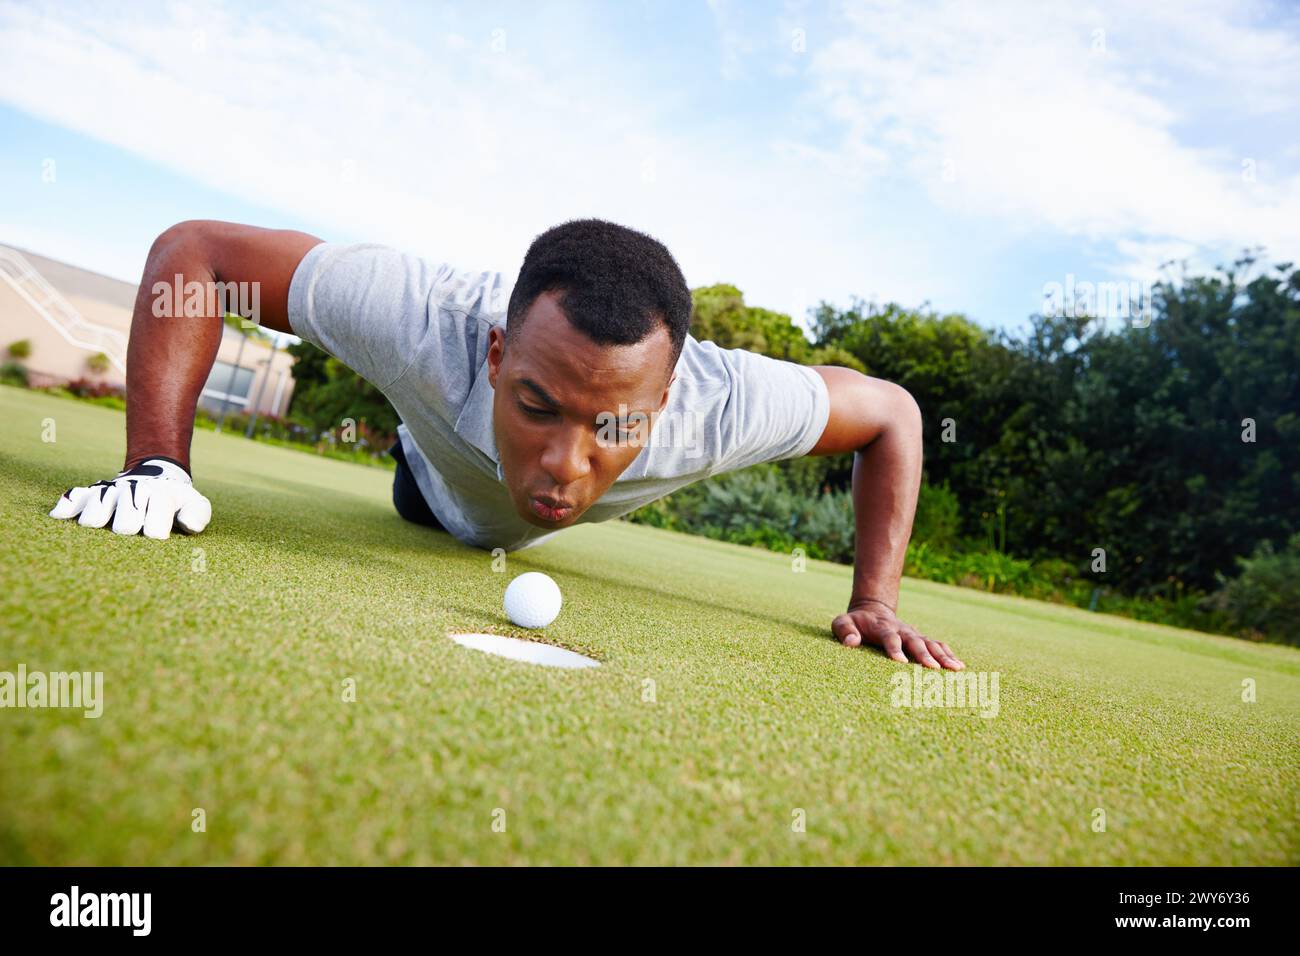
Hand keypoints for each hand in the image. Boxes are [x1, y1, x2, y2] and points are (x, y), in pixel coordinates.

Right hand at [49, 457, 211, 539]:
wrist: (157, 476)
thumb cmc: (176, 501)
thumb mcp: (195, 504)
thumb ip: (198, 514)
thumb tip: (186, 524)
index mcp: (159, 497)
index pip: (154, 530)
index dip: (155, 536)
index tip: (157, 535)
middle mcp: (133, 492)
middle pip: (124, 527)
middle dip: (130, 533)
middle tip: (134, 528)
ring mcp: (110, 492)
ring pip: (96, 516)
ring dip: (99, 526)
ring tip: (107, 527)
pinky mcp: (91, 493)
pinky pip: (74, 498)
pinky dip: (66, 508)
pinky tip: (59, 518)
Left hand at [831, 598, 964, 669]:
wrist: (872, 610)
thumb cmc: (855, 622)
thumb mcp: (842, 622)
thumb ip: (845, 630)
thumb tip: (851, 642)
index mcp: (882, 627)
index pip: (889, 637)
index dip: (894, 648)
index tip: (900, 662)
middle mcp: (902, 630)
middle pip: (915, 641)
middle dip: (924, 655)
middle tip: (934, 669)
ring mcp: (914, 634)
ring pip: (931, 643)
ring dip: (943, 655)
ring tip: (956, 669)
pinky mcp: (921, 638)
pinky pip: (938, 645)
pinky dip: (949, 654)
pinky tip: (960, 666)